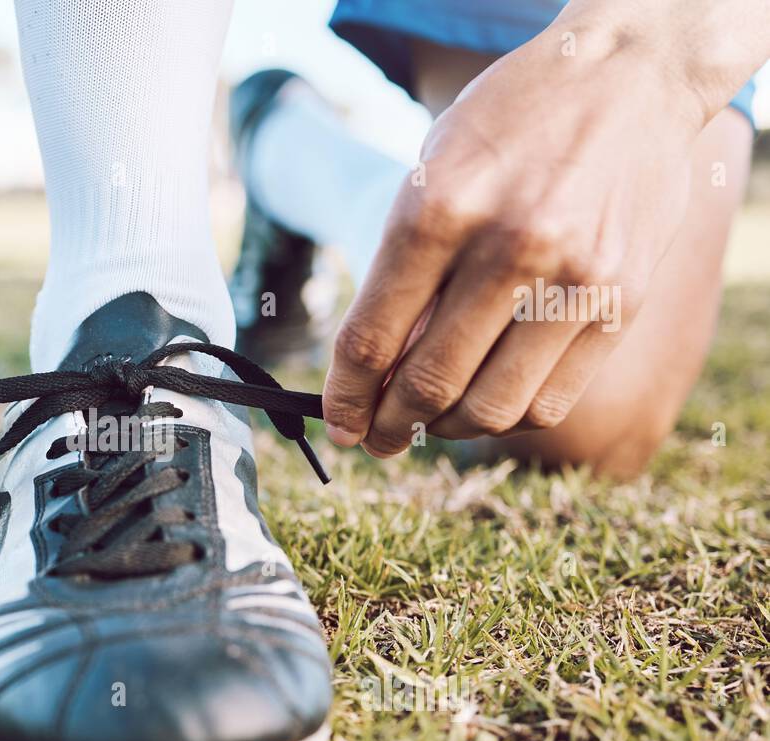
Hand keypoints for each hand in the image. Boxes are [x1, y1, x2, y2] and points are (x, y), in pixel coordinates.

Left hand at [322, 25, 705, 456]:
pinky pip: (549, 401)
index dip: (345, 398)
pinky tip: (486, 402)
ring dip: (446, 431)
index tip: (338, 422)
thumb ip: (406, 273)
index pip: (371, 339)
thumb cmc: (510, 124)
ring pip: (490, 409)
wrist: (631, 74)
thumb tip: (377, 374)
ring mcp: (574, 280)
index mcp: (440, 210)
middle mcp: (509, 248)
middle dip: (388, 426)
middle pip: (428, 384)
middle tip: (377, 437)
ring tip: (430, 421)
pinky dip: (506, 419)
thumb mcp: (433, 174)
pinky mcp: (621, 303)